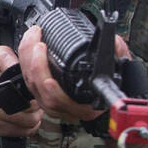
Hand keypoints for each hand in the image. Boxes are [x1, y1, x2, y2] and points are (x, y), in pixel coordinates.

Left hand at [17, 25, 131, 123]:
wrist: (106, 84)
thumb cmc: (114, 79)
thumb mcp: (122, 66)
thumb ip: (118, 53)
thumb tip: (114, 42)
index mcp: (85, 107)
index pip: (63, 103)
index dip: (53, 93)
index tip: (49, 80)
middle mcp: (66, 108)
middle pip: (41, 92)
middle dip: (36, 65)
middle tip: (38, 43)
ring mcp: (51, 102)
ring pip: (32, 85)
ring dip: (28, 60)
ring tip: (33, 39)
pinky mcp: (42, 94)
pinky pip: (28, 80)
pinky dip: (26, 61)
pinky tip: (28, 47)